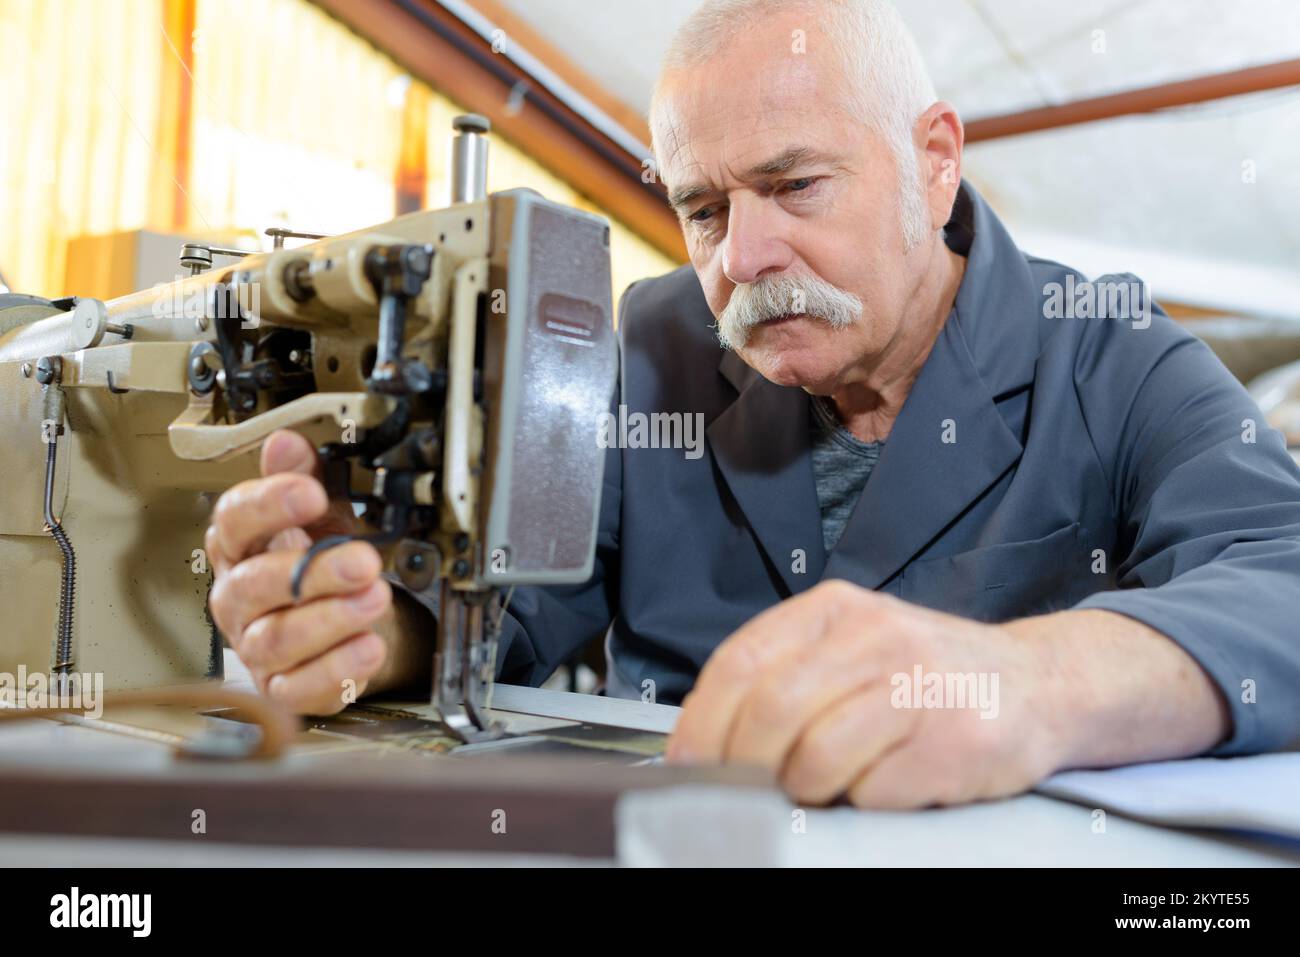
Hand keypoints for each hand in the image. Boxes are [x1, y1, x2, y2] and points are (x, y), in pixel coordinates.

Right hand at [207, 430, 392, 713]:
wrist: (354, 622)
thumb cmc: (326, 564)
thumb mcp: (322, 516)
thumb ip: (304, 478)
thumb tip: (287, 443)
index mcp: (241, 547)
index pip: (235, 521)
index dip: (268, 505)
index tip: (310, 492)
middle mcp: (240, 597)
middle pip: (256, 585)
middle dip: (312, 572)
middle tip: (362, 560)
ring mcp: (256, 646)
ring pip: (279, 637)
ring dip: (332, 618)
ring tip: (375, 599)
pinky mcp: (283, 688)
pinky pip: (301, 685)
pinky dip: (336, 668)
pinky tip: (368, 647)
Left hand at [666, 580, 1063, 807]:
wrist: (1039, 683)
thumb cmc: (926, 676)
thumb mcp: (849, 651)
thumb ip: (784, 680)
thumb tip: (706, 743)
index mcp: (834, 612)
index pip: (740, 663)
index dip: (702, 724)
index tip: (687, 766)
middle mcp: (875, 637)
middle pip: (771, 712)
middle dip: (746, 767)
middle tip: (749, 792)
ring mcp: (919, 685)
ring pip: (817, 758)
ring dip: (807, 790)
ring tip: (828, 786)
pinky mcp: (957, 739)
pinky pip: (875, 792)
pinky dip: (865, 803)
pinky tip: (886, 783)